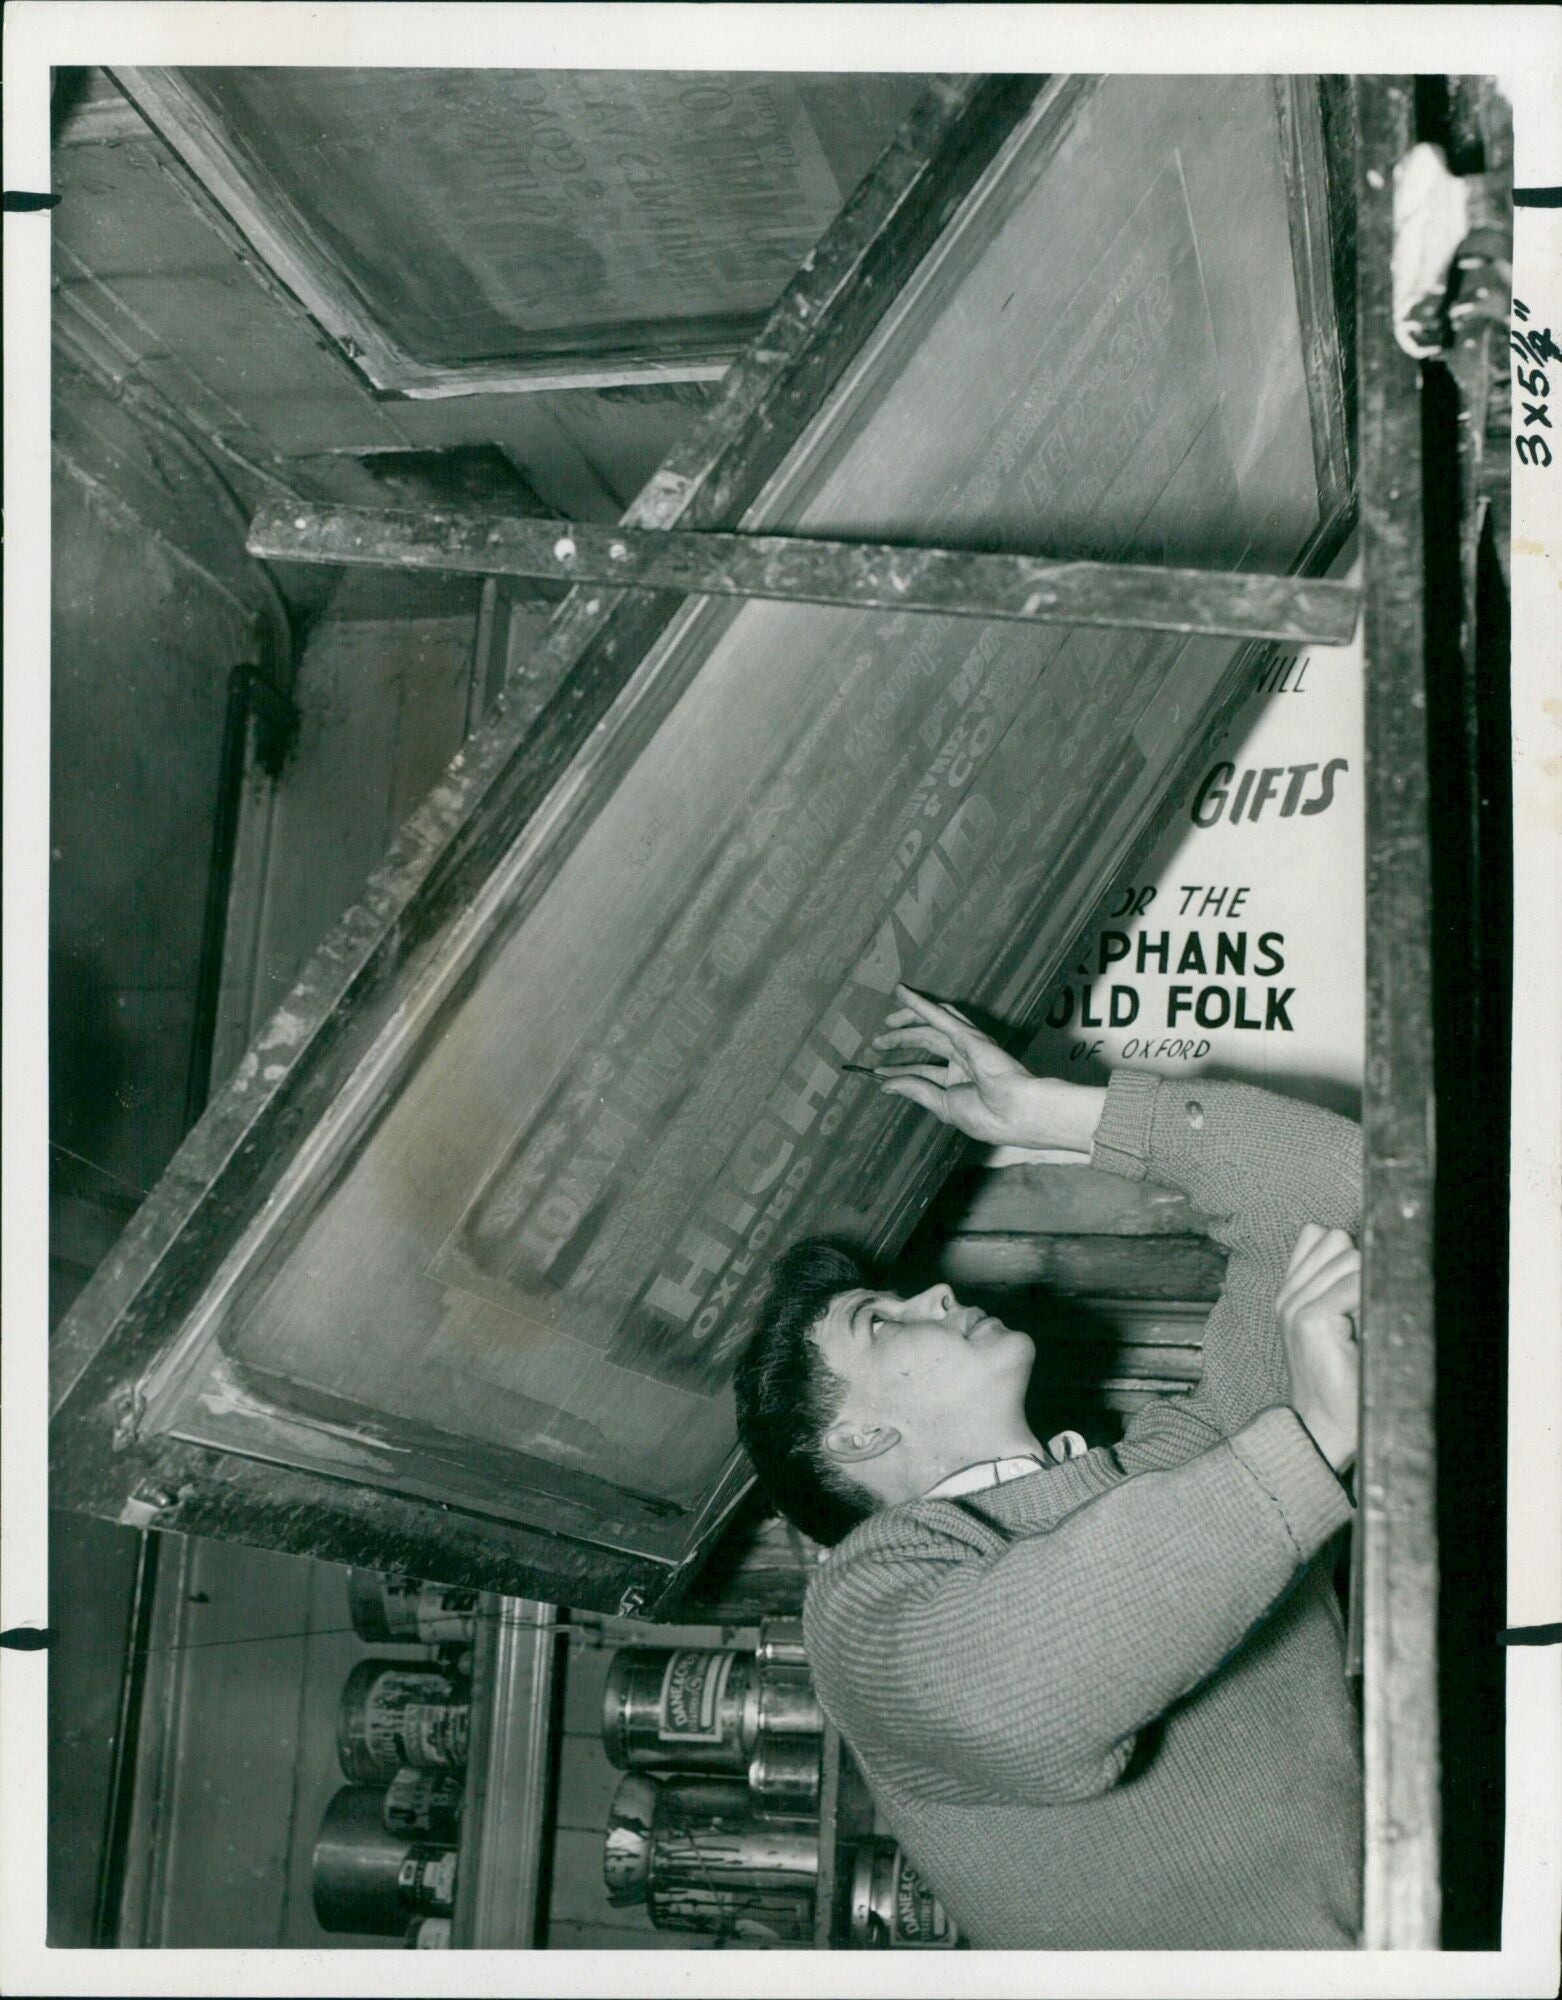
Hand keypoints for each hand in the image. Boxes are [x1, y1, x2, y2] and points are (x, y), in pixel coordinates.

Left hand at [867, 985, 1102, 1151]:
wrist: (1014, 1113)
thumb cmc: (989, 1116)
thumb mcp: (944, 1105)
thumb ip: (916, 1091)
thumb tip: (886, 1086)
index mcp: (960, 1078)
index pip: (925, 1068)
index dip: (901, 1069)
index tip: (879, 1072)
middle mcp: (963, 1057)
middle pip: (926, 1040)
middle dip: (901, 1040)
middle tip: (877, 1043)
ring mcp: (967, 1044)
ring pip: (930, 1025)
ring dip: (907, 1021)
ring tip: (886, 1023)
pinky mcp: (968, 1035)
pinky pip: (939, 1015)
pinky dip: (919, 1003)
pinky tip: (901, 992)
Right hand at [1275, 1224, 1360, 1474]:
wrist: (1324, 1427)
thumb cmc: (1340, 1383)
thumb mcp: (1335, 1326)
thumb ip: (1337, 1288)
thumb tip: (1362, 1251)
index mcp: (1291, 1293)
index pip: (1318, 1234)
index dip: (1347, 1251)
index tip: (1361, 1288)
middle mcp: (1288, 1296)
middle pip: (1338, 1239)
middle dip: (1362, 1265)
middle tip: (1364, 1310)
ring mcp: (1295, 1306)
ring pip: (1349, 1256)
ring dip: (1368, 1283)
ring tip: (1365, 1321)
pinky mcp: (1310, 1320)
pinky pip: (1354, 1285)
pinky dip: (1371, 1299)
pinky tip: (1367, 1328)